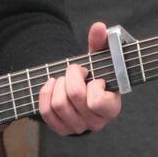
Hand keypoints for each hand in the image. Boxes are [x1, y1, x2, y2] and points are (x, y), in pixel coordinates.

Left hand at [38, 21, 121, 135]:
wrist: (87, 92)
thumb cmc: (98, 74)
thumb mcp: (102, 58)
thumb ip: (102, 42)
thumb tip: (99, 27)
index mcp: (112, 108)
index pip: (97, 101)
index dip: (92, 84)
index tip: (95, 77)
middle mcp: (96, 123)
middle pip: (74, 97)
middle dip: (71, 76)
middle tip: (76, 71)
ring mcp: (78, 128)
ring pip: (58, 104)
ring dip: (58, 84)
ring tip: (65, 78)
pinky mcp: (62, 129)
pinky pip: (46, 113)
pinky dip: (46, 94)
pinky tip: (53, 84)